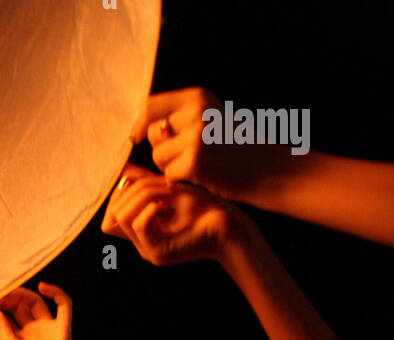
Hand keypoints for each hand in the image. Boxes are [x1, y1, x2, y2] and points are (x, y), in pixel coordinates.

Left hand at [0, 282, 74, 339]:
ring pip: (37, 302)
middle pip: (21, 305)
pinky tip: (43, 287)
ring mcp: (49, 327)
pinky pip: (65, 305)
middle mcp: (34, 329)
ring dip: (23, 293)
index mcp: (20, 336)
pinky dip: (57, 293)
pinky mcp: (63, 328)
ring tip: (10, 292)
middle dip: (8, 298)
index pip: (8, 313)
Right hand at [103, 163, 235, 265]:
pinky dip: (150, 208)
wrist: (227, 227)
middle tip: (162, 184)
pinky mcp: (157, 253)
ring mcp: (147, 250)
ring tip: (166, 192)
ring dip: (143, 195)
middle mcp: (140, 243)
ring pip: (122, 216)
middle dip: (135, 189)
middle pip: (114, 211)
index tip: (147, 178)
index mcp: (141, 231)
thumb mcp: (169, 191)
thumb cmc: (203, 207)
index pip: (112, 210)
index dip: (124, 190)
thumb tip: (122, 172)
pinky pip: (138, 226)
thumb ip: (145, 185)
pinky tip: (167, 204)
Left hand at [131, 88, 279, 201]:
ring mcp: (196, 136)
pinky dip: (179, 180)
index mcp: (198, 97)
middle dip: (162, 148)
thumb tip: (139, 127)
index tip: (135, 137)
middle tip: (185, 156)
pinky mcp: (195, 161)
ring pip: (158, 156)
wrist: (267, 168)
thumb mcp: (210, 118)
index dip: (139, 124)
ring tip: (197, 165)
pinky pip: (169, 173)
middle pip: (152, 134)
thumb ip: (180, 117)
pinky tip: (199, 177)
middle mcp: (196, 112)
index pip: (151, 105)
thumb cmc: (235, 147)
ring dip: (170, 166)